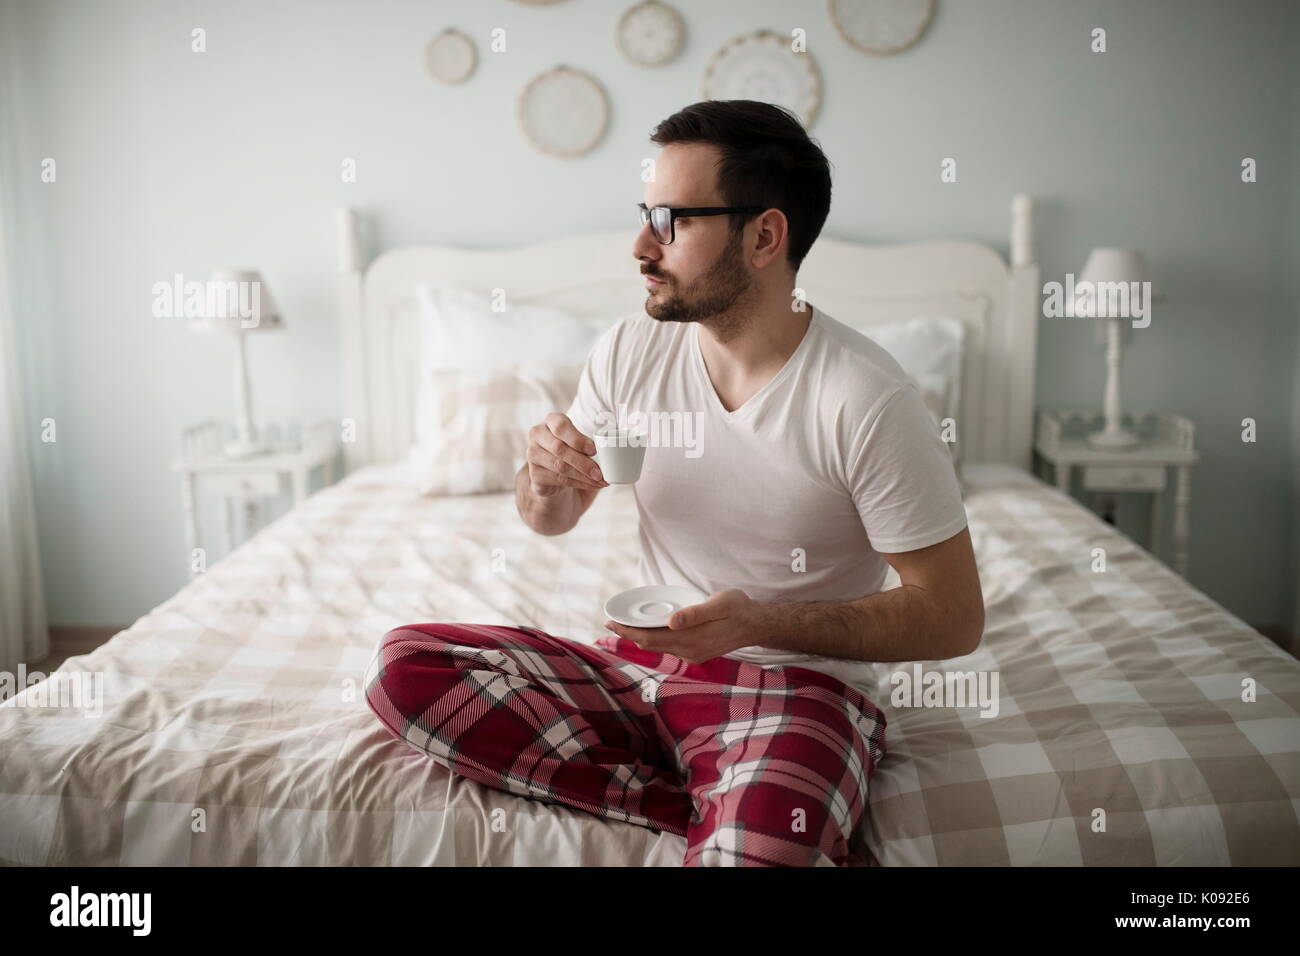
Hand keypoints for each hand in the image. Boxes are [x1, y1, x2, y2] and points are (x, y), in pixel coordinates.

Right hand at [526, 412, 607, 496]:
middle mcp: (537, 435)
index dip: (578, 439)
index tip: (594, 450)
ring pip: (559, 466)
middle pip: (559, 448)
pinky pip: (558, 479)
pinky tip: (590, 485)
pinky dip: (578, 483)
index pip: (561, 426)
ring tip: (599, 481)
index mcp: (551, 421)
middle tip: (600, 473)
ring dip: (583, 476)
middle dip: (583, 462)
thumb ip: (588, 445)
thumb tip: (606, 455)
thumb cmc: (572, 451)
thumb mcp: (579, 442)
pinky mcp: (534, 474)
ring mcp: (532, 455)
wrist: (555, 473)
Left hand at [603, 588, 761, 664]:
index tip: (610, 623)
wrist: (757, 625)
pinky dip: (654, 637)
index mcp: (692, 640)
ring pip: (658, 647)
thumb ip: (696, 613)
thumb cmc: (739, 609)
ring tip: (624, 624)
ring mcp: (692, 654)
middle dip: (628, 634)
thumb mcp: (720, 604)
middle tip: (610, 622)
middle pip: (650, 644)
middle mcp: (689, 651)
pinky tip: (648, 628)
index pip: (650, 638)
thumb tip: (672, 621)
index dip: (628, 632)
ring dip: (640, 636)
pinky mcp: (696, 651)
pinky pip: (668, 646)